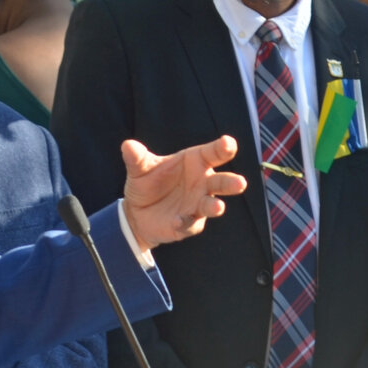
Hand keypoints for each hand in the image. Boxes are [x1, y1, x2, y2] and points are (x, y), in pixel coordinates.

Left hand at [120, 136, 246, 252]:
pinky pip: (190, 224)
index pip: (212, 153)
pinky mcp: (188, 224)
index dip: (222, 148)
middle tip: (240, 183)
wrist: (136, 212)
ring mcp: (197, 204)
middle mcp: (202, 183)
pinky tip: (178, 220)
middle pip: (221, 181)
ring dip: (214, 206)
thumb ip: (136, 157)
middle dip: (231, 182)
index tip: (228, 143)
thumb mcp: (140, 168)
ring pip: (211, 205)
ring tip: (218, 207)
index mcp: (195, 162)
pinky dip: (185, 222)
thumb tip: (128, 146)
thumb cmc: (147, 183)